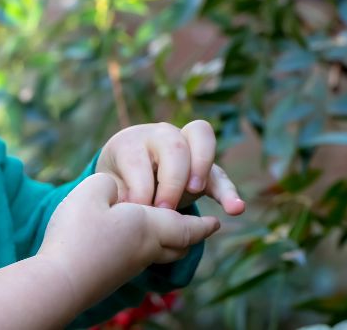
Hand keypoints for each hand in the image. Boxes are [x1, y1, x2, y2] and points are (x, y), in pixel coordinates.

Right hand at [39, 173, 221, 306]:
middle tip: (202, 229)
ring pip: (161, 255)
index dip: (202, 224)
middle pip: (179, 246)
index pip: (186, 225)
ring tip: (171, 236)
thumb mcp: (93, 190)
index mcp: (150, 226)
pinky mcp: (112, 276)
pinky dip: (147, 249)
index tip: (217, 222)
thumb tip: (116, 191)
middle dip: (192, 235)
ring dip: (171, 244)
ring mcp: (129, 266)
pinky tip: (131, 243)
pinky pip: (140, 260)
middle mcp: (146, 249)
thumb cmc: (77, 232)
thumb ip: (110, 183)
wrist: (58, 282)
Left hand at [95, 119, 245, 215]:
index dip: (139, 187)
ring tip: (196, 191)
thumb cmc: (117, 189)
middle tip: (165, 208)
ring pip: (201, 139)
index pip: (137, 158)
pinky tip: (236, 209)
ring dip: (201, 166)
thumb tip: (124, 210)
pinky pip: (220, 174)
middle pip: (173, 144)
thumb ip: (118, 198)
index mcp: (130, 143)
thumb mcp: (110, 192)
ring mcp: (186, 146)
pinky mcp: (205, 168)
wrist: (128, 182)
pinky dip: (228, 191)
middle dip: (171, 178)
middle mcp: (159, 136)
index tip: (138, 211)